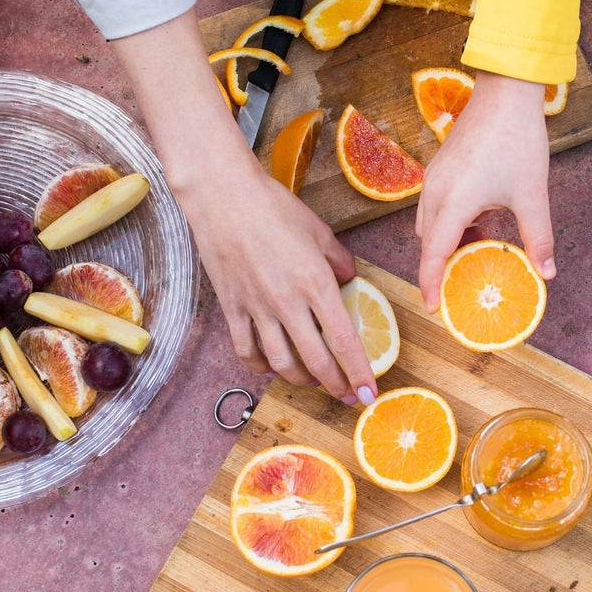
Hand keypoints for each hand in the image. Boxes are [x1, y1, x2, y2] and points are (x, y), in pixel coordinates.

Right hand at [111, 11, 376, 404]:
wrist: (222, 195)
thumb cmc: (273, 207)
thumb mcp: (319, 231)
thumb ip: (340, 261)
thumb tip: (351, 283)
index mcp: (315, 282)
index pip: (343, 340)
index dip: (359, 371)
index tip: (370, 392)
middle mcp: (287, 302)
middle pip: (315, 360)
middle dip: (336, 386)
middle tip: (348, 396)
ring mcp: (256, 308)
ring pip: (281, 363)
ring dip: (302, 380)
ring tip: (315, 382)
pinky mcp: (231, 307)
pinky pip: (246, 350)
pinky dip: (262, 366)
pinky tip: (274, 367)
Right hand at [415, 71, 554, 311]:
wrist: (506, 90)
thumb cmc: (518, 139)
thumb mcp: (532, 195)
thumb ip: (538, 238)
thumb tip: (548, 273)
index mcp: (454, 202)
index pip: (433, 254)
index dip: (431, 283)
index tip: (433, 308)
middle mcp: (435, 191)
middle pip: (426, 241)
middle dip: (440, 264)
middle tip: (463, 281)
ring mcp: (434, 176)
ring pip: (427, 223)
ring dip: (445, 241)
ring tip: (477, 247)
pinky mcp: (439, 166)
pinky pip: (433, 204)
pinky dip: (447, 221)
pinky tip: (479, 218)